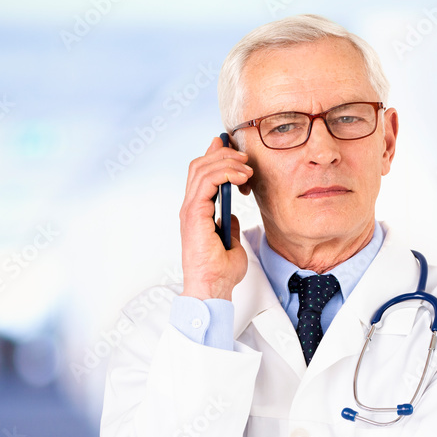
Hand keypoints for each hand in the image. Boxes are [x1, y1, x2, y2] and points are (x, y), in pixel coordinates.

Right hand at [179, 136, 251, 300]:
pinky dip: (225, 172)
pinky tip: (241, 177)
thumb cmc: (219, 272)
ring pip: (203, 169)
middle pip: (200, 165)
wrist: (212, 288)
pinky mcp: (195, 214)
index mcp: (196, 213)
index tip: (232, 148)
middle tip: (244, 157)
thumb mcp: (231, 242)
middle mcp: (190, 208)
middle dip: (223, 154)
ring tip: (247, 168)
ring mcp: (190, 210)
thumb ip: (228, 225)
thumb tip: (231, 215)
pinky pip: (208, 181)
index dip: (214, 156)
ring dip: (227, 162)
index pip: (201, 174)